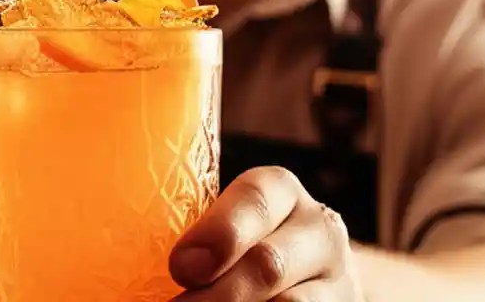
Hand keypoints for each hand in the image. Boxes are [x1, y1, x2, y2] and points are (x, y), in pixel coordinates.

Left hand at [169, 167, 362, 300]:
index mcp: (280, 192)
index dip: (219, 234)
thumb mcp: (230, 225)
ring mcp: (339, 280)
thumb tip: (145, 261)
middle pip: (269, 264)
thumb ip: (200, 235)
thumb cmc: (242, 248)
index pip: (255, 199)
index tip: (181, 267)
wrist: (308, 279)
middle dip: (218, 293)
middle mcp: (319, 230)